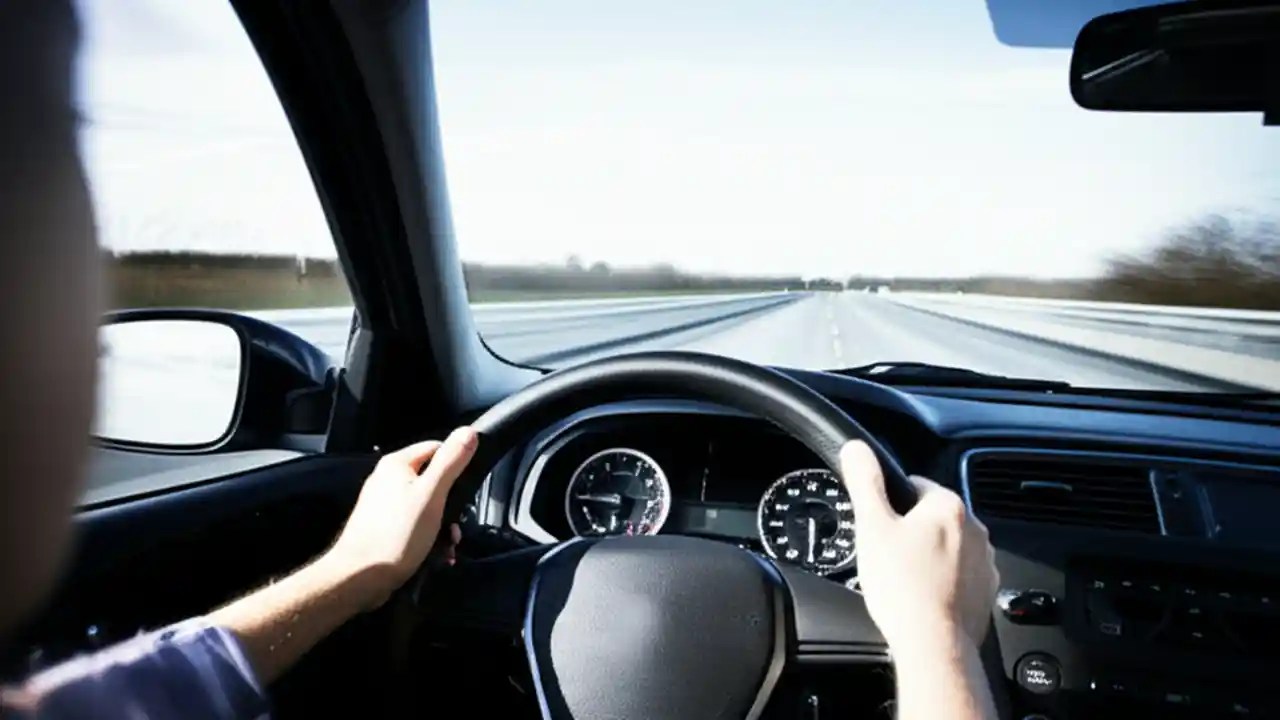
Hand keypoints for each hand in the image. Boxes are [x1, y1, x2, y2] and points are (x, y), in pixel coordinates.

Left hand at [326, 426, 477, 609]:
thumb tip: (468, 431)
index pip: (437, 448)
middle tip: (455, 527)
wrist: (360, 578)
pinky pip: (415, 526)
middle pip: (434, 481)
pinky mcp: (384, 528)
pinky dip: (429, 538)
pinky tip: (435, 554)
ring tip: (446, 547)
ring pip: (427, 507)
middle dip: (452, 505)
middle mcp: (388, 480)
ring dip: (443, 527)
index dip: (457, 466)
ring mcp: (384, 505)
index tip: (466, 490)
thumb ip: (451, 462)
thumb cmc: (396, 535)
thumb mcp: (432, 495)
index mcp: (397, 464)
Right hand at [840, 441, 997, 654]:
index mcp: (948, 506)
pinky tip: (924, 597)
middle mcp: (975, 529)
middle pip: (933, 518)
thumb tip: (856, 448)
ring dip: (930, 556)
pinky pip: (961, 576)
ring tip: (906, 580)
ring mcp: (986, 562)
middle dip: (912, 532)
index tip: (880, 527)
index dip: (891, 505)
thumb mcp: (872, 526)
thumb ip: (864, 481)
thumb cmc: (902, 586)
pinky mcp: (987, 590)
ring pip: (949, 547)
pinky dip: (944, 582)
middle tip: (888, 555)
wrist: (932, 643)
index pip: (916, 486)